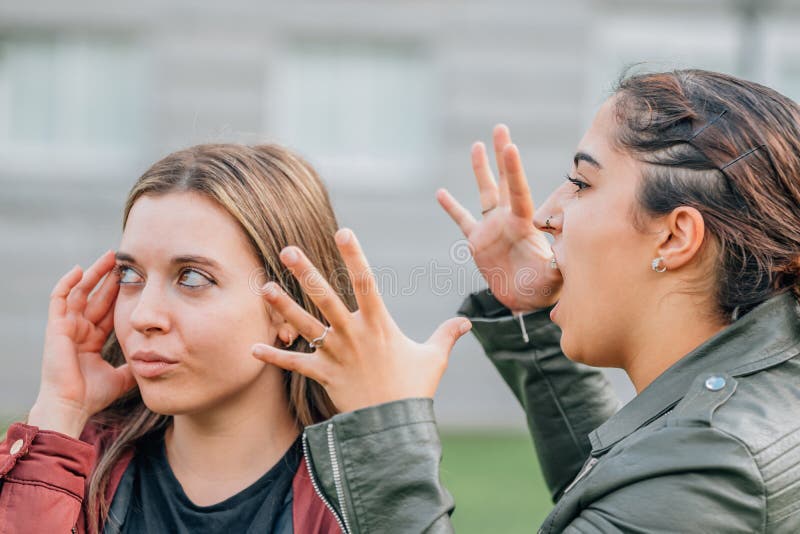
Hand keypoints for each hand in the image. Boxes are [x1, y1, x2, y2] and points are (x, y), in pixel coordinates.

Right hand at [29, 250, 135, 437]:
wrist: (72, 406)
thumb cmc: (93, 395)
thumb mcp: (122, 376)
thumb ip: (135, 366)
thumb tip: (155, 362)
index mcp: (93, 340)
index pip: (108, 310)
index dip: (120, 294)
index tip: (135, 278)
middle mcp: (79, 330)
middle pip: (96, 296)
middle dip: (109, 277)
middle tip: (123, 259)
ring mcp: (67, 327)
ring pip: (80, 292)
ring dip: (93, 273)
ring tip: (109, 257)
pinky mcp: (56, 327)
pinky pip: (59, 298)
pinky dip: (67, 282)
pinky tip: (79, 269)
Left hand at [251, 229, 472, 412]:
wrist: (393, 427)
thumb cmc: (414, 390)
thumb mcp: (434, 359)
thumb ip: (447, 335)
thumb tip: (467, 322)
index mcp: (379, 324)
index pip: (366, 282)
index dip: (354, 256)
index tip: (343, 232)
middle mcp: (353, 334)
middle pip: (325, 297)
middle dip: (306, 272)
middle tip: (288, 250)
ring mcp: (335, 354)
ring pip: (305, 325)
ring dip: (283, 306)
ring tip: (265, 287)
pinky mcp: (323, 374)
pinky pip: (295, 363)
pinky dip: (275, 356)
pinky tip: (252, 348)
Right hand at [436, 124, 560, 311]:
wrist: (528, 300)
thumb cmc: (545, 288)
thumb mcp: (553, 277)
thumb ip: (557, 265)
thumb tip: (563, 257)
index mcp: (524, 224)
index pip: (519, 192)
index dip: (513, 170)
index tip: (510, 147)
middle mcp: (508, 220)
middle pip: (505, 182)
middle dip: (501, 155)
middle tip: (500, 128)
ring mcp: (492, 228)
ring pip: (485, 192)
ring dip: (481, 170)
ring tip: (476, 146)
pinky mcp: (478, 241)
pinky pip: (462, 220)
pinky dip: (452, 207)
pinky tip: (441, 193)